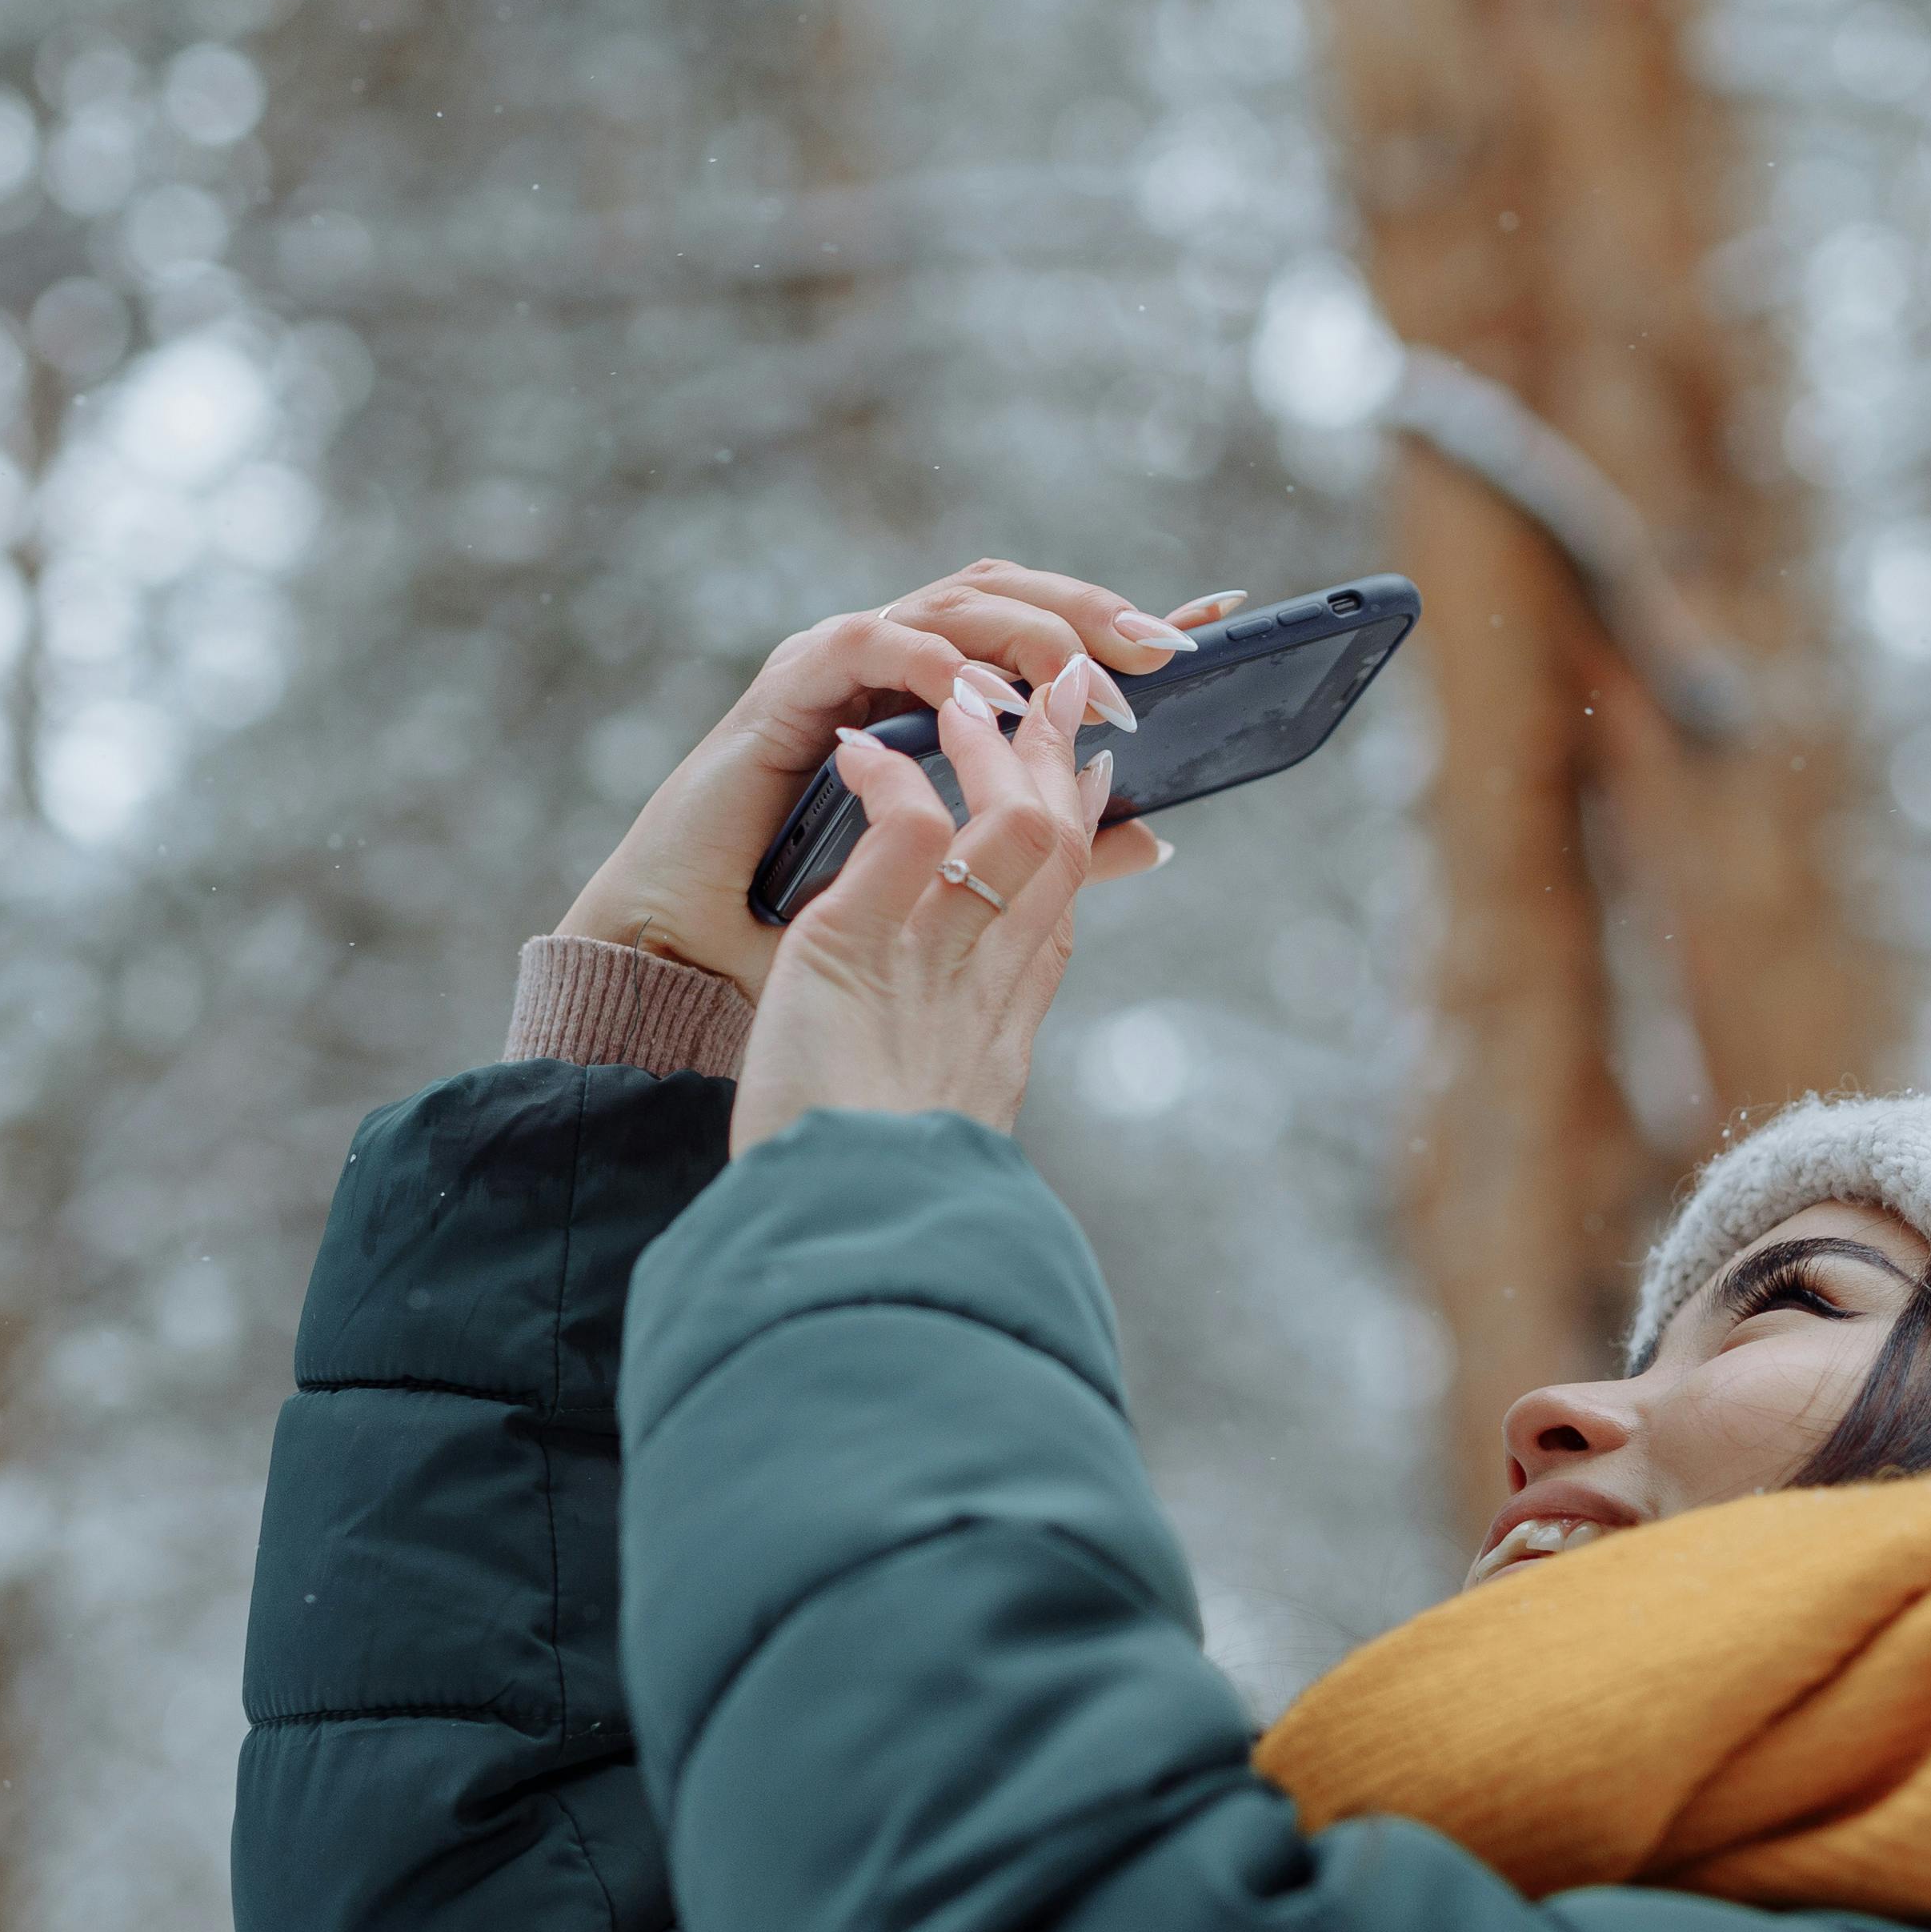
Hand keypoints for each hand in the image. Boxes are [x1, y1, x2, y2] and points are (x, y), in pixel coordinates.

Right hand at [559, 562, 1232, 996]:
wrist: (692, 953)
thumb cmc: (813, 915)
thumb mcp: (960, 878)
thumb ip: (1049, 852)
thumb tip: (1155, 836)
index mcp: (935, 695)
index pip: (1041, 635)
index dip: (1119, 618)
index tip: (1210, 617)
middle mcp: (892, 663)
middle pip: (1008, 595)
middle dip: (1093, 612)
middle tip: (1165, 650)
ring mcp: (841, 664)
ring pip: (952, 601)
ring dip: (1029, 633)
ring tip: (1086, 682)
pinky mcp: (790, 685)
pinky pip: (871, 642)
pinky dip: (932, 659)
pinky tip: (983, 695)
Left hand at [730, 655, 1117, 1158]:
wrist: (843, 1243)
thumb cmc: (863, 1192)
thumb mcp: (929, 1116)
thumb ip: (957, 1064)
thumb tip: (972, 1069)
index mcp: (1001, 1026)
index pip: (1060, 903)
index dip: (1080, 830)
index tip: (1087, 771)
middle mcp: (985, 990)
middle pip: (1055, 850)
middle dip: (1058, 760)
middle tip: (1057, 688)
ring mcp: (931, 965)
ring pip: (1006, 829)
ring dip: (987, 753)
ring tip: (961, 699)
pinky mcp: (858, 950)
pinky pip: (907, 836)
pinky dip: (893, 781)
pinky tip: (861, 751)